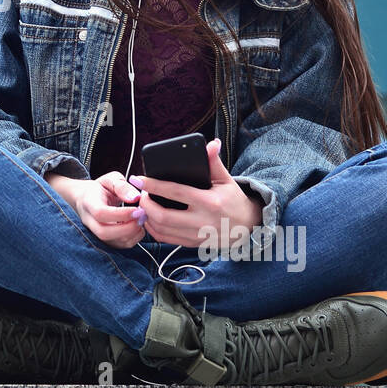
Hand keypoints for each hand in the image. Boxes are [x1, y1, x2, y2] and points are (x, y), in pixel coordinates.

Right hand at [54, 172, 146, 249]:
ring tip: (142, 219)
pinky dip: (133, 238)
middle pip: (104, 233)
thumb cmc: (101, 188)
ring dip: (132, 233)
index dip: (120, 214)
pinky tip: (138, 226)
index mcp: (89, 202)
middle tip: (142, 216)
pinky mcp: (105, 240)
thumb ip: (122, 186)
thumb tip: (135, 198)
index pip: (100, 213)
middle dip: (127, 228)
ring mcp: (95, 233)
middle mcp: (89, 221)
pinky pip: (120, 245)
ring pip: (113, 242)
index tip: (138, 209)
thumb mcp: (111, 180)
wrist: (87, 198)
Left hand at [131, 138, 262, 248]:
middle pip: (164, 216)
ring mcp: (198, 235)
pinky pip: (167, 239)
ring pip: (162, 230)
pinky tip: (149, 218)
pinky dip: (153, 229)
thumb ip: (214, 162)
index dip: (153, 185)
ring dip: (147, 217)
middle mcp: (203, 221)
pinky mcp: (194, 244)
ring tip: (143, 205)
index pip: (176, 192)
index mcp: (210, 202)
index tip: (138, 179)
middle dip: (146, 204)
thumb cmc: (233, 199)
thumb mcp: (226, 180)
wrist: (247, 226)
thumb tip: (211, 143)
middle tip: (141, 194)